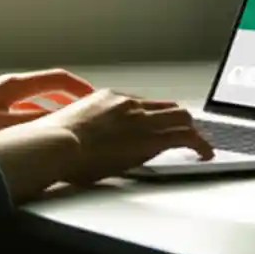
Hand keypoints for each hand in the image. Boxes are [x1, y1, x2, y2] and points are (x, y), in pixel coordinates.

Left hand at [0, 68, 94, 138]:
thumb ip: (30, 124)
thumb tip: (60, 124)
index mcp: (16, 86)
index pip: (59, 79)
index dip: (81, 88)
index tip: (98, 98)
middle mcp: (10, 87)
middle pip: (51, 88)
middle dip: (73, 98)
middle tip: (90, 111)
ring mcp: (0, 97)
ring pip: (37, 100)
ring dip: (56, 108)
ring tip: (70, 123)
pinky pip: (23, 110)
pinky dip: (37, 118)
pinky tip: (36, 133)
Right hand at [36, 90, 215, 184]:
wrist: (55, 144)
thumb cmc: (49, 143)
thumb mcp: (64, 129)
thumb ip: (77, 130)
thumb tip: (71, 142)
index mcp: (106, 100)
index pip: (139, 105)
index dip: (152, 117)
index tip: (154, 126)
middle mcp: (128, 104)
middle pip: (164, 106)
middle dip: (178, 119)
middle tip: (185, 132)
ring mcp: (141, 118)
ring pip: (180, 117)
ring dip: (192, 130)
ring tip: (200, 144)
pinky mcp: (151, 136)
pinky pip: (185, 136)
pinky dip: (200, 144)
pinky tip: (205, 154)